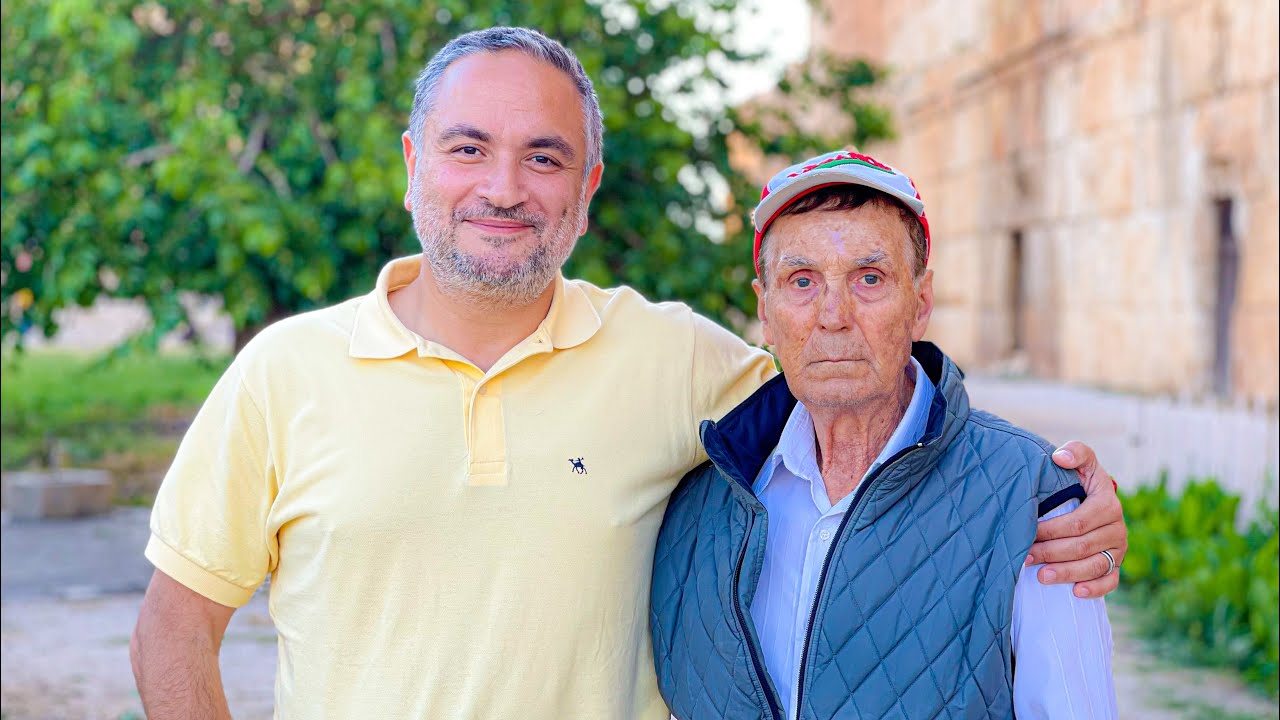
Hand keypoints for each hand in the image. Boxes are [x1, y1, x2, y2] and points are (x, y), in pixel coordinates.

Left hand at [1026, 440, 1126, 598]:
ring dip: (1067, 573)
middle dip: (1052, 553)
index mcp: (1108, 503)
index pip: (1078, 522)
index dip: (1052, 530)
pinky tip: (1076, 592)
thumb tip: (1060, 457)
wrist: (1092, 500)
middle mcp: (1117, 528)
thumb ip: (1075, 453)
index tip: (1028, 533)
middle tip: (1025, 558)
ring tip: (1041, 577)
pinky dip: (1095, 589)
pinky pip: (1110, 581)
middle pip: (1082, 546)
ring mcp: (1118, 549)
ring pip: (1094, 566)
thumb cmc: (1078, 480)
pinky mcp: (1116, 565)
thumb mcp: (1081, 463)